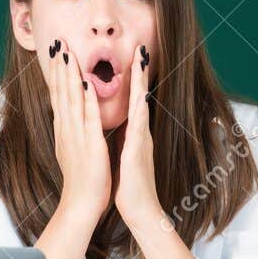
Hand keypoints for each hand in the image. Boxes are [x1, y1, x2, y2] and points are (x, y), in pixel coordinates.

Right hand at [40, 38, 109, 221]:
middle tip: (57, 41)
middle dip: (59, 65)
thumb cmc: (81, 180)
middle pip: (61, 91)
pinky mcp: (90, 143)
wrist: (81, 205)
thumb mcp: (73, 150)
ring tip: (66, 52)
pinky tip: (84, 82)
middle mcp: (66, 128)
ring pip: (71, 99)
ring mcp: (76, 135)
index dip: (56, 72)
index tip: (56, 52)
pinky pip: (88, 117)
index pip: (58, 94)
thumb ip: (71, 132)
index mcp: (64, 129)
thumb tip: (68, 119)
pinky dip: (86, 98)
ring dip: (69, 74)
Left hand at [114, 42, 162, 228]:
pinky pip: (138, 127)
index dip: (131, 79)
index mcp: (133, 133)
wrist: (140, 211)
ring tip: (141, 62)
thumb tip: (116, 122)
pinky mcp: (138, 152)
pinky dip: (138, 110)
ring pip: (141, 106)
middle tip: (140, 48)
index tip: (131, 57)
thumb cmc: (130, 185)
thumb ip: (122, 136)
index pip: (132, 100)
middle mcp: (140, 132)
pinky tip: (138, 96)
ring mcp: (141, 140)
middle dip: (139, 73)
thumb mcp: (123, 154)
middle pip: (139, 97)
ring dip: (141, 84)